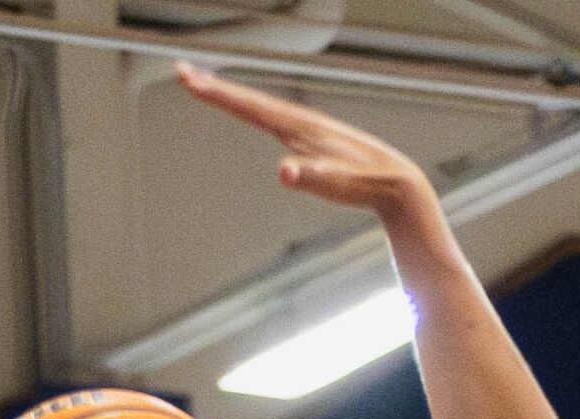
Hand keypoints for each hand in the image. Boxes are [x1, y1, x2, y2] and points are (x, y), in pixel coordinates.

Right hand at [176, 63, 434, 223]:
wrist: (396, 183)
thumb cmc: (366, 184)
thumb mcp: (335, 184)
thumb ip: (308, 177)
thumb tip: (283, 172)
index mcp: (299, 127)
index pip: (250, 106)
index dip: (218, 94)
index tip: (188, 79)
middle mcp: (301, 121)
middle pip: (250, 100)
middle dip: (216, 87)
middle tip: (184, 74)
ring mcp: (308, 128)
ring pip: (262, 106)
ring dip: (233, 95)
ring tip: (208, 87)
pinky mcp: (315, 139)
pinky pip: (276, 118)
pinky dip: (255, 110)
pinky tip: (254, 114)